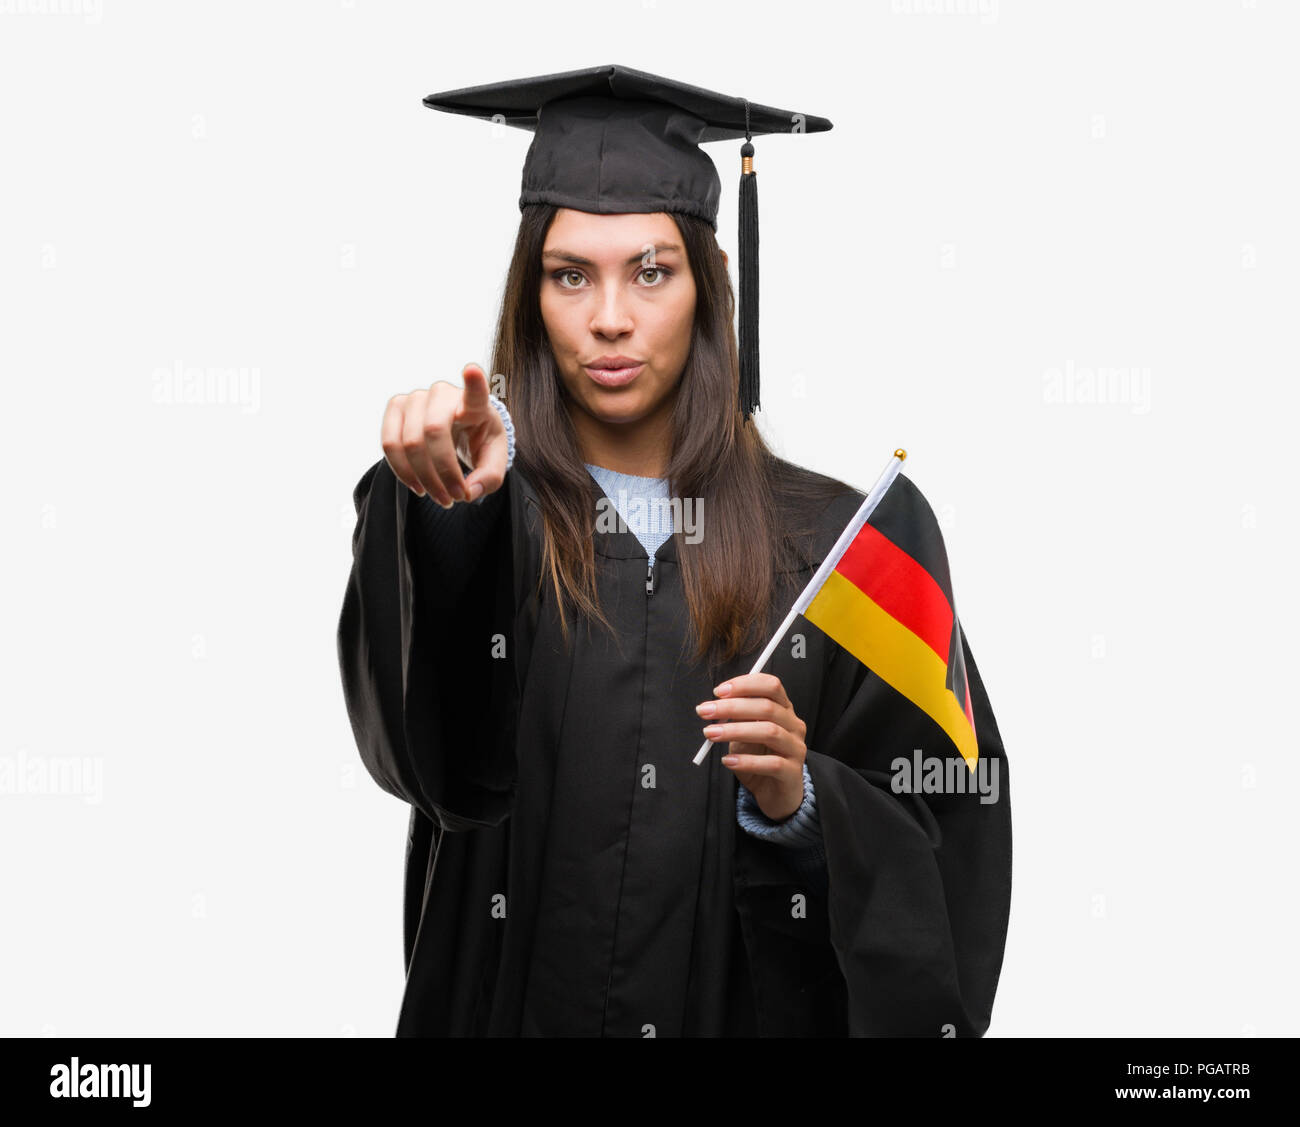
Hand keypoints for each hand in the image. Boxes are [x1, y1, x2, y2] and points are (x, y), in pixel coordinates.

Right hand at [380, 363, 507, 506]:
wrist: (459, 432)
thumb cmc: (477, 442)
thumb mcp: (493, 461)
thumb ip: (489, 478)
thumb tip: (469, 491)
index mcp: (475, 404)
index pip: (475, 391)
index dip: (473, 382)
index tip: (471, 370)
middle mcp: (443, 394)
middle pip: (433, 432)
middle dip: (442, 473)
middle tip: (454, 499)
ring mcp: (416, 397)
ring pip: (409, 442)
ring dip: (423, 478)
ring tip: (440, 498)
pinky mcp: (395, 407)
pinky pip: (389, 444)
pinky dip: (403, 471)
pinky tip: (419, 486)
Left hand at [697, 673, 806, 821]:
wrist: (775, 793)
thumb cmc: (759, 758)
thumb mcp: (745, 734)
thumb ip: (736, 719)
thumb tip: (713, 707)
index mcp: (784, 710)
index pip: (771, 685)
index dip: (744, 684)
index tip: (718, 691)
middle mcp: (794, 725)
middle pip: (767, 707)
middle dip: (732, 707)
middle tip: (705, 712)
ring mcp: (796, 749)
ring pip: (770, 732)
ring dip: (736, 731)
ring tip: (711, 734)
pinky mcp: (792, 773)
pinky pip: (772, 764)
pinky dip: (747, 761)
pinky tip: (728, 761)